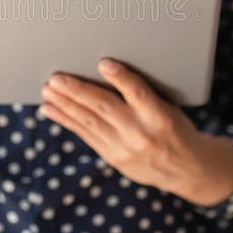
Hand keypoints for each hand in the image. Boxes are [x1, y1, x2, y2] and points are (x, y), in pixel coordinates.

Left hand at [38, 58, 232, 206]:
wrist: (186, 169)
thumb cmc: (175, 127)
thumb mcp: (168, 107)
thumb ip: (142, 93)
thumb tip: (106, 67)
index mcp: (160, 116)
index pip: (138, 93)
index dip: (121, 77)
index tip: (104, 62)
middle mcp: (140, 133)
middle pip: (104, 107)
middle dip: (76, 91)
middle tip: (55, 78)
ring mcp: (124, 148)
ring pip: (88, 121)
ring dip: (64, 104)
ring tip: (47, 90)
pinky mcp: (112, 157)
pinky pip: (84, 135)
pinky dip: (65, 120)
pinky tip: (50, 109)